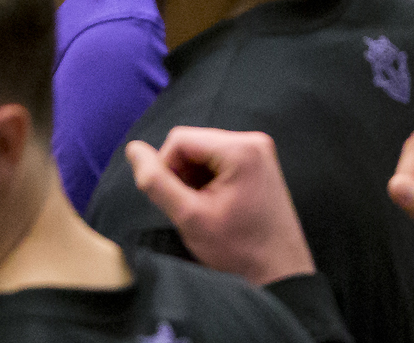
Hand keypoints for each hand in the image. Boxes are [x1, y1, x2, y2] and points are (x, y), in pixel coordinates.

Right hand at [127, 128, 314, 286]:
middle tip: (191, 209)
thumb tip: (133, 150)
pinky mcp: (260, 164)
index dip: (166, 169)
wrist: (280, 274)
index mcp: (241, 149)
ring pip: (204, 153)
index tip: (175, 202)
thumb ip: (156, 182)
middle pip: (193, 144)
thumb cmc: (239, 251)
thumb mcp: (190, 217)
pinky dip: (209, 181)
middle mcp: (254, 142)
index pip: (179, 139)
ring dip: (194, 179)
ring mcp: (260, 152)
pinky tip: (217, 207)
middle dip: (182, 175)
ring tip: (205, 210)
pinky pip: (220, 161)